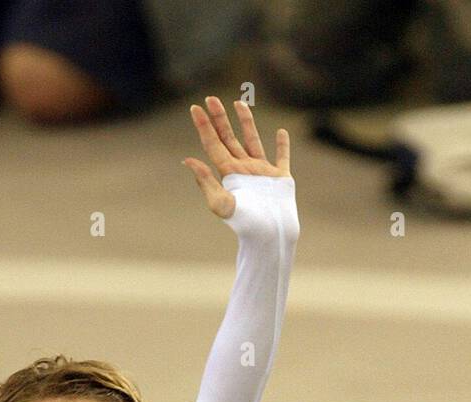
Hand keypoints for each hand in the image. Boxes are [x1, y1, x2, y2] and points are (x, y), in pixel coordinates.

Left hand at [184, 96, 291, 219]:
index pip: (212, 144)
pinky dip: (282, 145)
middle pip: (228, 138)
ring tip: (238, 103)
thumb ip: (205, 181)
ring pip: (252, 140)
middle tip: (210, 98)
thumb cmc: (245, 223)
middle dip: (219, 118)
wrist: (271, 235)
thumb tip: (188, 160)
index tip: (194, 108)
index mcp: (228, 174)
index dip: (203, 126)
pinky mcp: (280, 178)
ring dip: (246, 122)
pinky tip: (280, 133)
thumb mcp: (221, 203)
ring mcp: (261, 172)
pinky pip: (282, 157)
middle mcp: (243, 169)